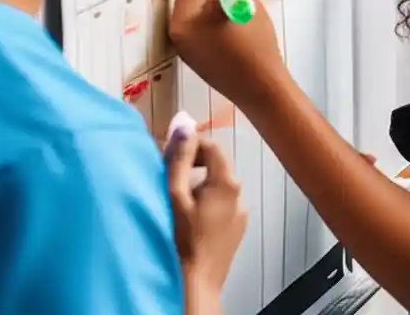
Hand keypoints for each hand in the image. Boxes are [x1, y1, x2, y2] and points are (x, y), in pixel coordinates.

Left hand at [169, 0, 285, 107]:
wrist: (259, 88)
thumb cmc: (258, 45)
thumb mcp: (246, 3)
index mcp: (187, 17)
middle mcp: (177, 29)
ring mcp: (181, 42)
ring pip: (189, 4)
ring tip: (233, 1)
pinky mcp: (189, 51)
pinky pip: (193, 21)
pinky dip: (207, 13)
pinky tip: (227, 20)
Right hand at [169, 132, 247, 296]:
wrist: (195, 283)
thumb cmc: (182, 241)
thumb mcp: (175, 195)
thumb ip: (179, 159)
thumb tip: (183, 125)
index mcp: (227, 182)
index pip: (212, 146)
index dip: (190, 146)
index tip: (170, 154)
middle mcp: (239, 195)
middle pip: (216, 167)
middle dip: (192, 167)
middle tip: (168, 179)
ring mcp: (240, 214)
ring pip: (217, 188)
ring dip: (198, 187)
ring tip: (176, 203)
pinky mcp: (236, 229)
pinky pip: (221, 206)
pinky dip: (205, 205)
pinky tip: (189, 220)